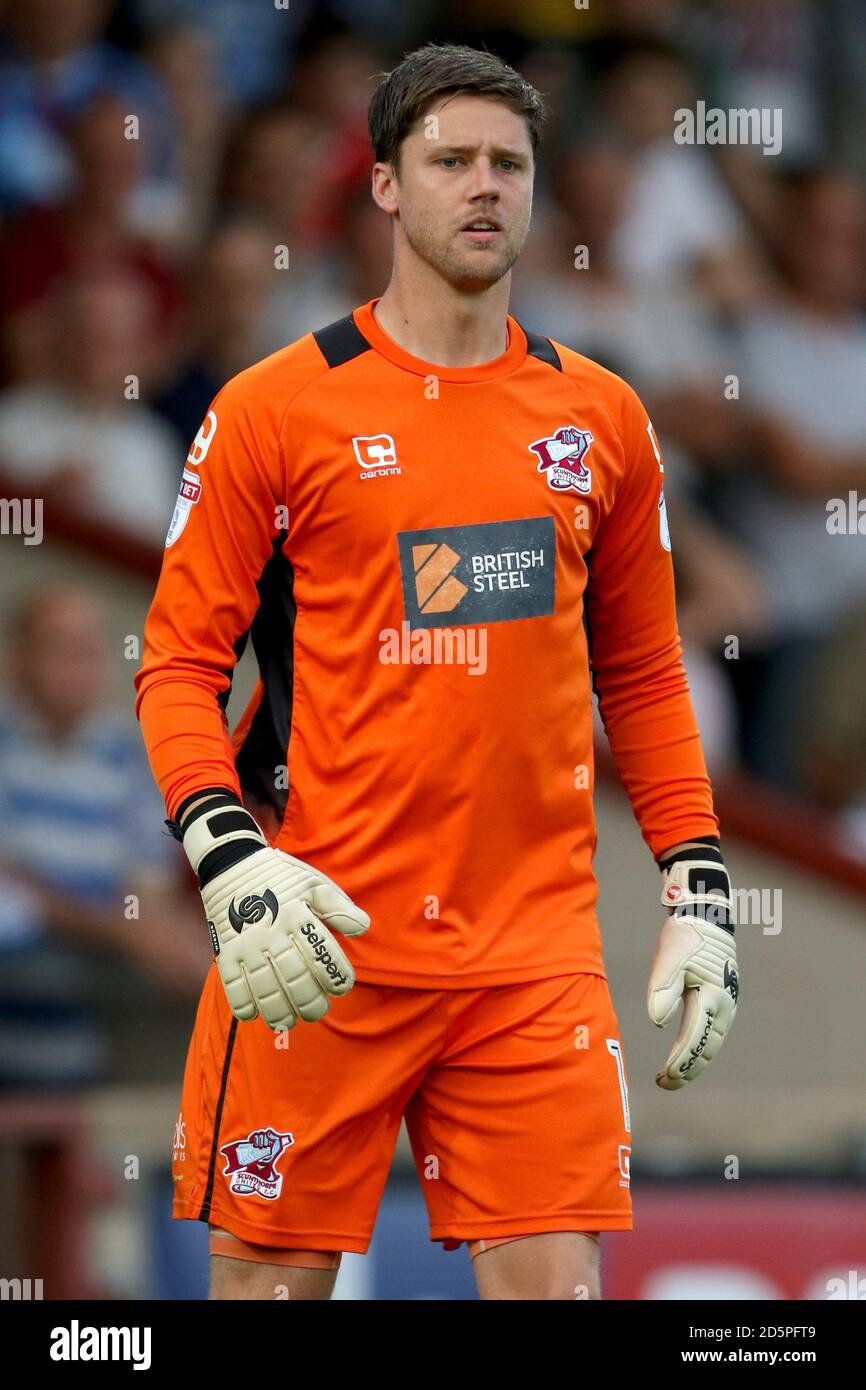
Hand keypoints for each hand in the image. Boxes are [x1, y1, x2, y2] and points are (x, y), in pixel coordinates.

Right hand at [174, 791, 369, 1030]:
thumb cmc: (281, 878)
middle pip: (295, 978)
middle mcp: (272, 933)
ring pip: (265, 989)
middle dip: (311, 1002)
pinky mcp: (225, 952)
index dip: (336, 977)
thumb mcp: (313, 884)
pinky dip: (244, 1005)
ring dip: (280, 1012)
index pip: (322, 955)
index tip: (341, 986)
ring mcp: (246, 945)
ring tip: (290, 1020)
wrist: (232, 864)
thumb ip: (339, 908)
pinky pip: (232, 986)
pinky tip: (255, 1015)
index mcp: (297, 916)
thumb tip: (363, 928)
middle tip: (318, 1010)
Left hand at [647, 845, 737, 1089]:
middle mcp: (724, 1005)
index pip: (695, 1039)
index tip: (664, 1078)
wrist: (706, 915)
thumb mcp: (670, 959)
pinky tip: (684, 1055)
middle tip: (665, 1084)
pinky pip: (711, 1032)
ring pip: (711, 1043)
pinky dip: (698, 1048)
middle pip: (707, 1048)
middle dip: (687, 1069)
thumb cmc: (686, 936)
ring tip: (671, 1078)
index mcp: (712, 996)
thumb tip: (658, 1023)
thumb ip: (663, 989)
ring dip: (693, 1062)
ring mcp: (725, 1004)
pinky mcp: (720, 1000)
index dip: (680, 1062)